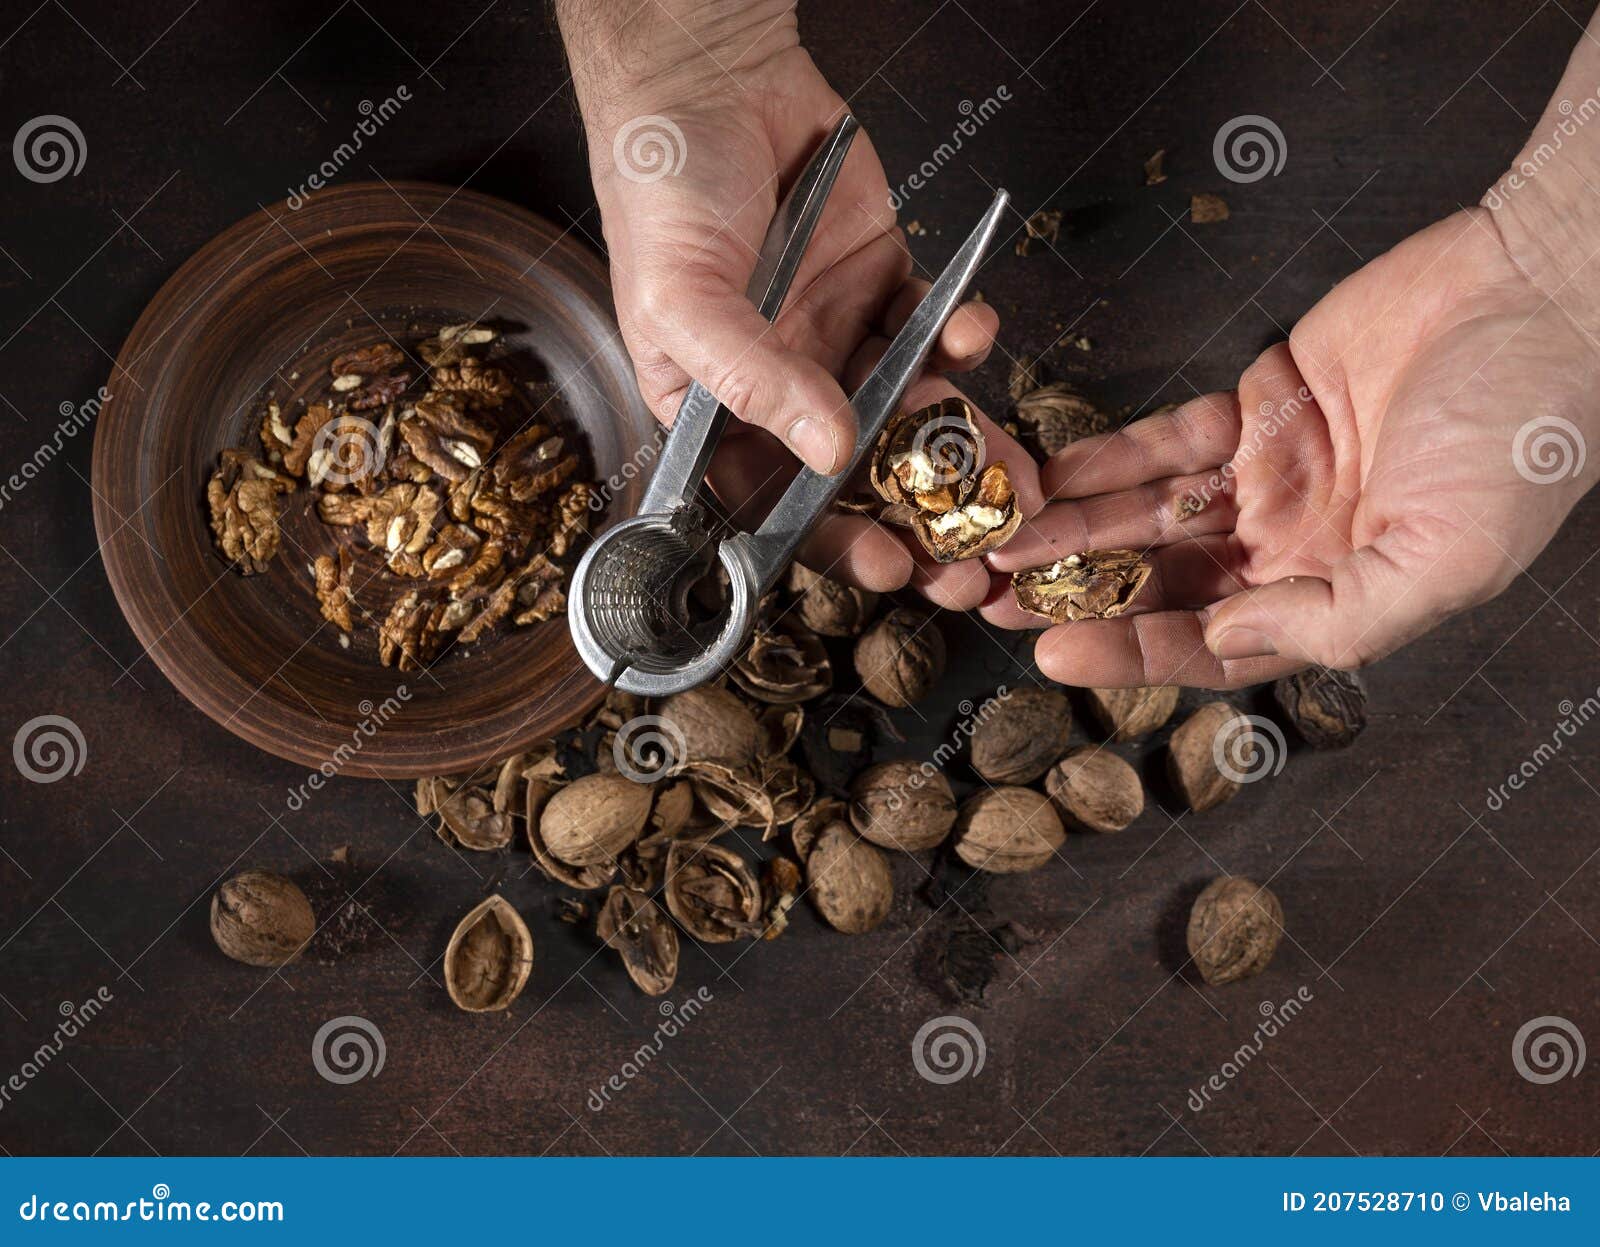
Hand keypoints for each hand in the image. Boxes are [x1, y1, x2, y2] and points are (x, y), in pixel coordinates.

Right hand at [556, 0, 1026, 605]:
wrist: (710, 78)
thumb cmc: (663, 193)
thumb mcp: (684, 301)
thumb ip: (757, 380)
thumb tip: (832, 452)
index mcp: (718, 415)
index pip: (777, 502)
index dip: (835, 541)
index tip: (895, 566)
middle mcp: (783, 388)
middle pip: (859, 474)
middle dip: (920, 517)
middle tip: (981, 553)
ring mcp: (838, 338)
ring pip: (911, 412)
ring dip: (963, 443)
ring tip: (1014, 471)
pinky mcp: (886, 285)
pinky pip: (935, 329)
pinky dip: (964, 337)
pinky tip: (976, 333)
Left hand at [982, 205, 1599, 686]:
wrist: (1543, 295)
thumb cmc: (1524, 439)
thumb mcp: (1447, 561)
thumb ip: (1335, 617)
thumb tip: (1227, 639)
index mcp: (1337, 595)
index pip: (1214, 644)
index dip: (1132, 654)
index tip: (1054, 656)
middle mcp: (1293, 547)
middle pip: (1164, 587)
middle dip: (1079, 599)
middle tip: (991, 606)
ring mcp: (1269, 477)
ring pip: (1150, 518)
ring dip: (1074, 532)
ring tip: (997, 545)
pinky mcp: (1254, 405)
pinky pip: (1163, 441)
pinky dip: (1106, 460)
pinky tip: (1048, 476)